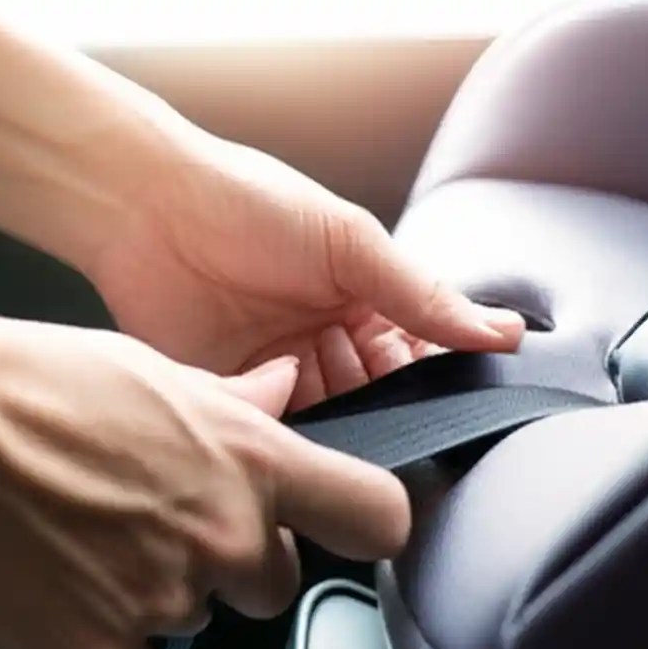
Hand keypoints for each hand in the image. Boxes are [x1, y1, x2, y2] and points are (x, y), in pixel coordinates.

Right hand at [0, 318, 408, 648]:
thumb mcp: (156, 370)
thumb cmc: (41, 382)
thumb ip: (237, 401)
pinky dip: (97, 625)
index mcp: (251, 464)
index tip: (343, 524)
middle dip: (232, 560)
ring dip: (156, 586)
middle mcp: (221, 540)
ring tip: (89, 531)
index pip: (376, 516)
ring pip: (190, 615)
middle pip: (273, 584)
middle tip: (162, 517)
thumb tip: (284, 390)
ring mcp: (160, 603)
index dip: (368, 523)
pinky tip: (56, 571)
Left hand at [85, 132, 524, 410]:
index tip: (450, 408)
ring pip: (325, 422)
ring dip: (338, 433)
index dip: (431, 383)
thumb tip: (500, 330)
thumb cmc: (249, 202)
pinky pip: (270, 432)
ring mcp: (275, 370)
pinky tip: (297, 446)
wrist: (147, 206)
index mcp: (359, 300)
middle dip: (385, 415)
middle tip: (395, 431)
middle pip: (372, 398)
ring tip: (348, 438)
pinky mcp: (229, 394)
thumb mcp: (351, 244)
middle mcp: (321, 340)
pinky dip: (286, 442)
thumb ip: (421, 295)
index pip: (414, 357)